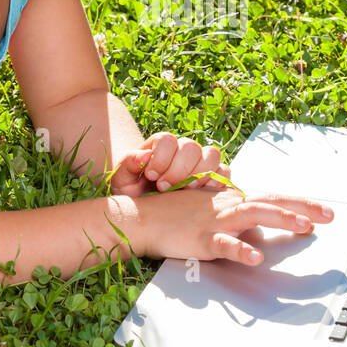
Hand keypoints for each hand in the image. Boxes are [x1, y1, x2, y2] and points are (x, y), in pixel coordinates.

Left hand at [108, 131, 230, 196]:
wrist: (145, 207)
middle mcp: (182, 150)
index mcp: (161, 145)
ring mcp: (200, 162)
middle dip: (178, 169)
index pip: (168, 140)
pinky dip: (217, 181)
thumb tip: (144, 155)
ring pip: (212, 155)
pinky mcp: (213, 176)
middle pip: (191, 147)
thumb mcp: (122, 179)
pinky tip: (202, 194)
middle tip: (164, 187)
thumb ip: (129, 164)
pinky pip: (224, 172)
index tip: (151, 176)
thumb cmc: (133, 191)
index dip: (161, 158)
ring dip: (200, 173)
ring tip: (186, 190)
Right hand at [133, 185, 335, 265]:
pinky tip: (256, 256)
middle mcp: (230, 207)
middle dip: (303, 207)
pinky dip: (241, 249)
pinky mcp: (202, 238)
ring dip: (281, 219)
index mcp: (235, 202)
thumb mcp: (213, 215)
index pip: (274, 199)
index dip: (301, 203)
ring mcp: (217, 221)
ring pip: (254, 215)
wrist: (144, 218)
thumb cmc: (178, 217)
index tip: (325, 211)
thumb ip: (237, 221)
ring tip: (305, 227)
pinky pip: (224, 244)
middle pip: (272, 202)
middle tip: (330, 215)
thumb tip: (260, 231)